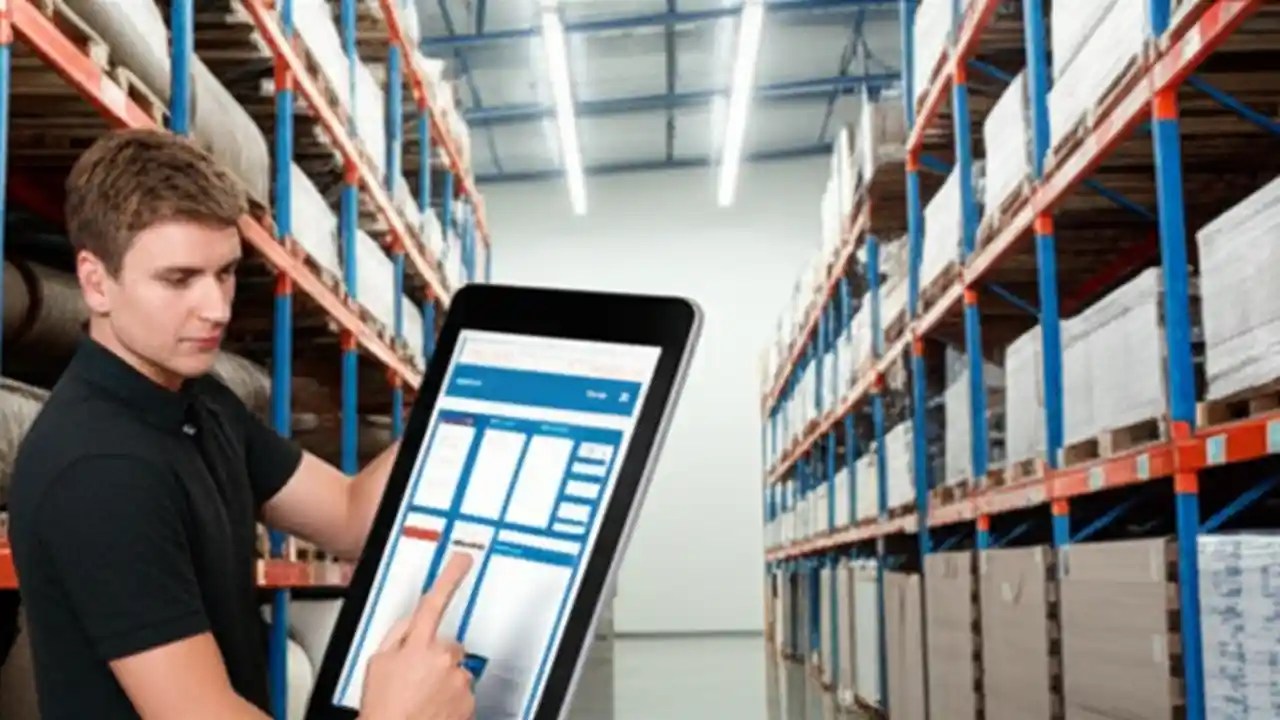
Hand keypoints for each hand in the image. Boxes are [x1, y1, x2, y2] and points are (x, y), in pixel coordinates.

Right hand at [361, 553, 476, 719]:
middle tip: (417, 678)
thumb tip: (411, 622)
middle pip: (449, 645)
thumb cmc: (383, 708)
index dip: (449, 578)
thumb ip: (397, 636)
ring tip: (422, 697)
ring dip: (444, 679)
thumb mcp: (378, 664)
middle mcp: (443, 660)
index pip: (434, 603)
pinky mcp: (469, 701)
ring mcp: (458, 681)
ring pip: (456, 670)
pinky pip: (463, 692)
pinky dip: (451, 698)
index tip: (462, 560)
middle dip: (437, 656)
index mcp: (418, 646)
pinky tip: (433, 708)